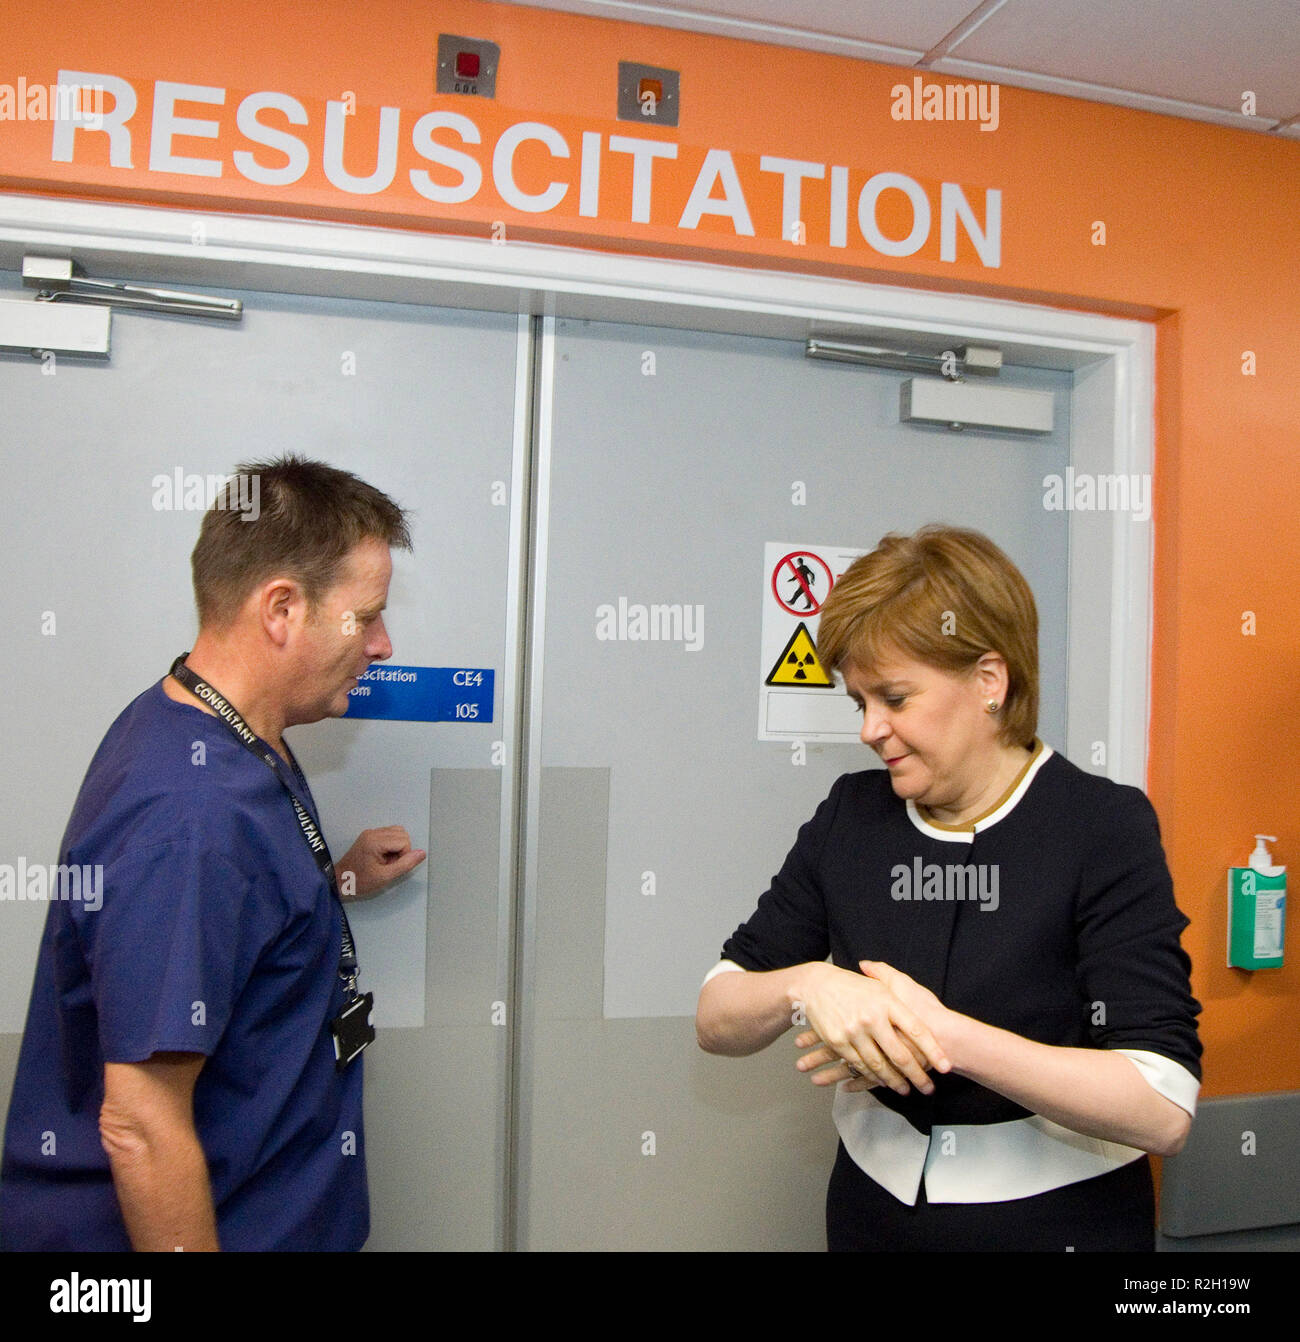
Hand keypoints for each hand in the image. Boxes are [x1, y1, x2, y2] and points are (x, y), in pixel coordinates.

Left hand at [336, 826, 426, 899]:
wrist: (340, 880)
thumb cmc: (360, 881)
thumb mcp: (385, 877)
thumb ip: (405, 864)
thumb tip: (422, 853)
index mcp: (375, 841)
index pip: (404, 841)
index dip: (403, 855)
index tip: (391, 866)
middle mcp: (373, 832)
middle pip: (402, 833)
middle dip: (401, 850)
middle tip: (388, 864)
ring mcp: (370, 832)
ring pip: (397, 832)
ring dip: (397, 847)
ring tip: (385, 860)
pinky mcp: (369, 835)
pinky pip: (389, 834)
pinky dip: (391, 845)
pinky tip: (382, 857)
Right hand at [791, 960, 951, 1096]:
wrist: (817, 984)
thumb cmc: (853, 986)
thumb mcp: (880, 985)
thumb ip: (902, 1000)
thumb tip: (923, 1019)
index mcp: (888, 1001)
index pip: (917, 1029)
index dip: (933, 1050)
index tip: (946, 1066)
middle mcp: (872, 1017)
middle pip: (900, 1053)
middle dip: (917, 1075)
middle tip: (928, 1088)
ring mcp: (854, 1031)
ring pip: (880, 1065)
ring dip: (895, 1081)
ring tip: (906, 1090)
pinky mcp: (839, 1042)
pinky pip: (859, 1065)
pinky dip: (872, 1076)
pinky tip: (882, 1082)